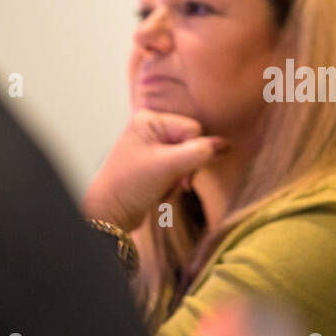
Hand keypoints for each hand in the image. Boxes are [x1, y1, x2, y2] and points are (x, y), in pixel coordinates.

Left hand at [82, 109, 225, 231]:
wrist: (109, 215)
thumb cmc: (130, 186)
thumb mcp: (168, 167)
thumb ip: (199, 153)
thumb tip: (226, 145)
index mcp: (149, 120)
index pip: (192, 129)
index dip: (193, 153)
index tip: (180, 174)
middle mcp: (150, 129)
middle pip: (191, 144)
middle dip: (186, 168)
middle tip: (173, 182)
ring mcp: (152, 148)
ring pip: (187, 160)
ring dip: (180, 179)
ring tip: (162, 189)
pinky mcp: (154, 165)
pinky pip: (178, 171)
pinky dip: (173, 185)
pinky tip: (160, 193)